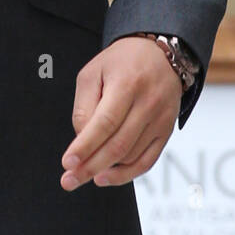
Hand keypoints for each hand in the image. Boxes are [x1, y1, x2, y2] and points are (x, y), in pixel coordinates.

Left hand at [60, 36, 182, 190]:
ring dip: (105, 171)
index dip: (85, 145)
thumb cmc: (120, 63)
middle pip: (118, 144)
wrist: (159, 54)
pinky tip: (106, 177)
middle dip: (90, 166)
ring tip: (82, 175)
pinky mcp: (167, 130)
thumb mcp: (93, 71)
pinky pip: (147, 161)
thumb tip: (82, 139)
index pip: (105, 122)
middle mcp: (148, 103)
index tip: (67, 163)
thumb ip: (84, 105)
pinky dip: (126, 174)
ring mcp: (161, 119)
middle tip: (68, 181)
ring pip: (131, 155)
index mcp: (127, 83)